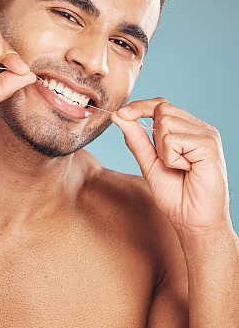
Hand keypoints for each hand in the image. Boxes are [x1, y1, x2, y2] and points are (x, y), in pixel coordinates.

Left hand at [111, 99, 229, 236]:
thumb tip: (119, 116)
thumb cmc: (176, 196)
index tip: (119, 114)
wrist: (194, 221)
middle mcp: (199, 128)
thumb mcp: (149, 163)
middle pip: (162, 109)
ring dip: (164, 152)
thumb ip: (137, 139)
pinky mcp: (209, 144)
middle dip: (155, 137)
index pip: (161, 105)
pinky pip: (174, 140)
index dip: (139, 107)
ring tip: (180, 168)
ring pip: (165, 124)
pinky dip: (172, 158)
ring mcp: (207, 134)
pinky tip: (187, 170)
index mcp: (188, 129)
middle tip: (169, 162)